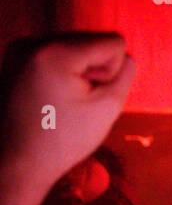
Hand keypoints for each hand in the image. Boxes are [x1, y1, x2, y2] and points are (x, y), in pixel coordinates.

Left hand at [1, 32, 134, 192]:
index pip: (114, 42)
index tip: (89, 96)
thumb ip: (126, 73)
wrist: (13, 163)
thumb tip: (123, 57)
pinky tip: (50, 97)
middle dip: (93, 69)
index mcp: (55, 53)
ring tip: (60, 101)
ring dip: (79, 71)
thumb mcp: (108, 107)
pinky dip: (63, 71)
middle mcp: (32, 42)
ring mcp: (19, 48)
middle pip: (92, 41)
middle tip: (74, 102)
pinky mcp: (15, 58)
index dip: (113, 72)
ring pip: (76, 46)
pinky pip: (57, 53)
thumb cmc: (61, 140)